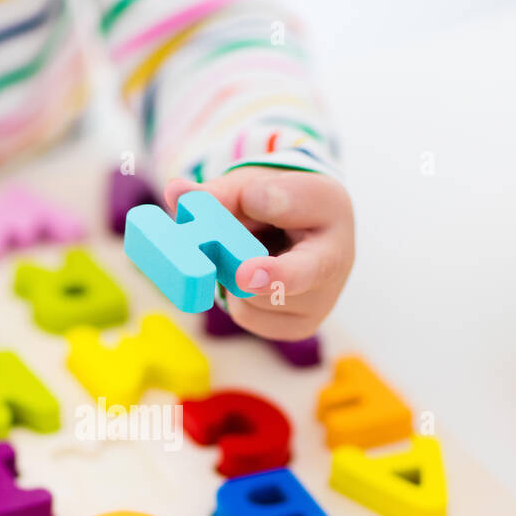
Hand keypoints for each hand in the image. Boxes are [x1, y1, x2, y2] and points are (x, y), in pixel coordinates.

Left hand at [163, 167, 354, 340]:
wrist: (300, 235)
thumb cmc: (273, 205)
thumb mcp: (247, 188)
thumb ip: (218, 194)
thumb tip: (177, 193)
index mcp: (328, 205)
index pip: (302, 203)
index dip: (274, 204)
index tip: (250, 212)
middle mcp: (339, 257)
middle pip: (303, 272)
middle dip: (273, 277)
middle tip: (243, 276)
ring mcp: (323, 299)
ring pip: (256, 297)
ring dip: (232, 277)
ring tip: (245, 256)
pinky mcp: (298, 327)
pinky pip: (247, 316)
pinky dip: (236, 298)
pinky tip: (249, 281)